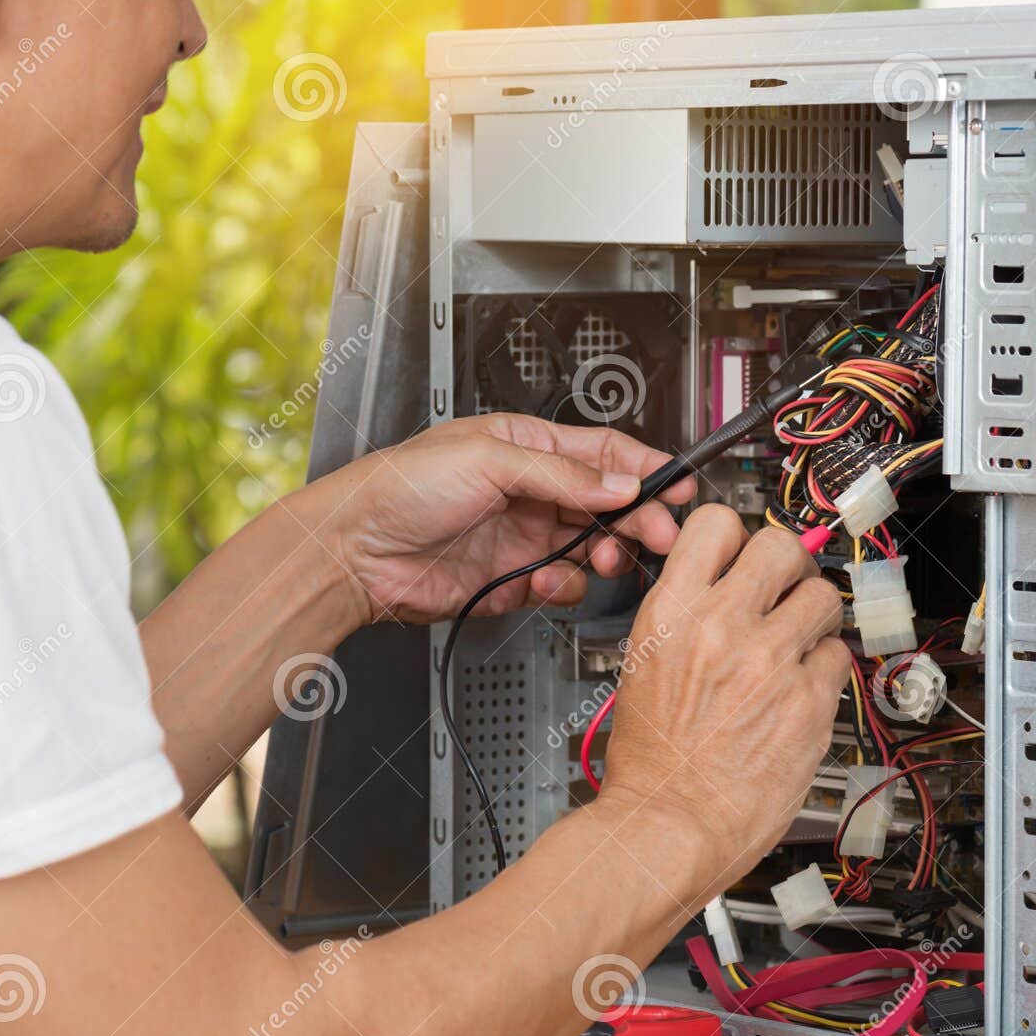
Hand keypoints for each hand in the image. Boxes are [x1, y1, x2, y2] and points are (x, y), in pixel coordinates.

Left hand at [307, 414, 695, 625]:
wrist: (355, 552)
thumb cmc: (400, 487)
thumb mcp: (487, 460)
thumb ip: (560, 475)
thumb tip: (618, 483)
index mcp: (526, 447)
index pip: (603, 453)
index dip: (645, 469)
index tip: (680, 486)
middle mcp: (530, 491)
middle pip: (607, 504)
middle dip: (638, 518)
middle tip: (658, 535)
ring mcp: (522, 537)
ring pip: (591, 547)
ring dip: (606, 554)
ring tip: (603, 558)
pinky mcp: (512, 581)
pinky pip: (561, 585)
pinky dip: (566, 588)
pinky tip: (549, 582)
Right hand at [594, 506, 850, 883]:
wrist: (668, 824)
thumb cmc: (650, 761)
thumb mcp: (644, 664)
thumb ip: (686, 617)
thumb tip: (721, 588)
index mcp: (672, 612)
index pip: (716, 523)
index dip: (736, 536)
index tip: (743, 554)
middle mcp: (723, 626)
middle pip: (782, 547)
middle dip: (788, 566)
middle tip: (784, 590)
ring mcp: (772, 663)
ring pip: (823, 597)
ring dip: (813, 618)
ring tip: (796, 645)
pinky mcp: (811, 703)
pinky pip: (838, 658)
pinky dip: (824, 671)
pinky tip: (800, 690)